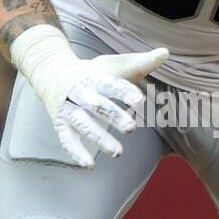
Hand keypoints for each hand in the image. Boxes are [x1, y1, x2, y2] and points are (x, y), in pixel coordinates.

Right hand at [10, 24, 168, 167]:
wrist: (52, 74)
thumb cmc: (92, 72)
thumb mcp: (114, 65)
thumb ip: (140, 63)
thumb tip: (165, 53)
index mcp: (94, 76)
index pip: (111, 83)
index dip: (124, 91)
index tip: (139, 100)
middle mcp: (80, 92)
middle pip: (96, 105)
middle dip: (113, 116)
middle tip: (131, 128)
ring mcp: (69, 109)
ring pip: (83, 124)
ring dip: (98, 137)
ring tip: (117, 153)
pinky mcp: (61, 123)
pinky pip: (67, 139)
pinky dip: (76, 152)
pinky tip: (90, 165)